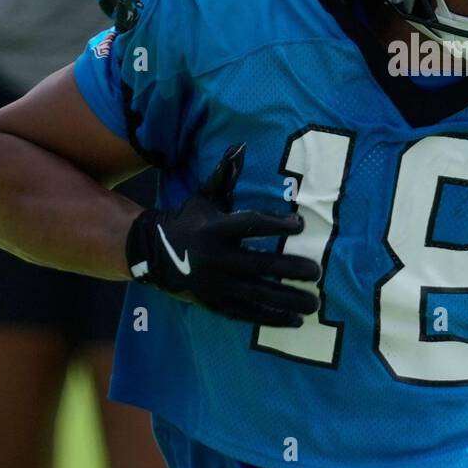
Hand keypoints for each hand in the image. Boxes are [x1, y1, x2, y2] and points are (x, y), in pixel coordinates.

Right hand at [125, 143, 320, 324]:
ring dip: (288, 300)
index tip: (300, 226)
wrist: (151, 253)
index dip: (276, 226)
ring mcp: (215, 285)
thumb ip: (224, 175)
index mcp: (216, 229)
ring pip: (258, 294)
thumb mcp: (203, 196)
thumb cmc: (188, 220)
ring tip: (314, 303)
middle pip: (260, 265)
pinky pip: (247, 314)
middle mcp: (216, 258)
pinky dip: (271, 318)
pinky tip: (295, 321)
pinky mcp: (214, 304)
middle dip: (291, 270)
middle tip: (317, 272)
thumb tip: (240, 146)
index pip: (251, 226)